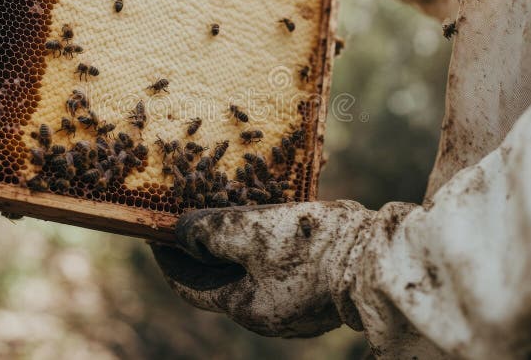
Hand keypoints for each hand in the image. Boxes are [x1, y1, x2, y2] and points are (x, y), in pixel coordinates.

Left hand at [151, 201, 370, 337]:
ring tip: (223, 216)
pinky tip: (266, 224)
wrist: (374, 255)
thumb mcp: (250, 232)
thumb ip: (209, 232)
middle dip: (200, 252)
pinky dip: (261, 249)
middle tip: (186, 221)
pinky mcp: (317, 291)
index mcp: (246, 309)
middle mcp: (269, 315)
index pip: (191, 287)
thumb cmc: (309, 246)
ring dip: (232, 248)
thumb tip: (181, 232)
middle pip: (219, 281)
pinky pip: (276, 269)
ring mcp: (296, 306)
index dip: (169, 260)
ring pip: (250, 273)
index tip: (156, 234)